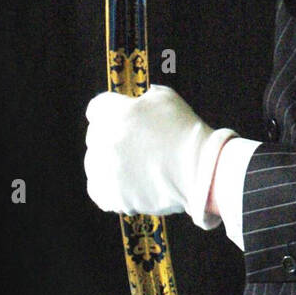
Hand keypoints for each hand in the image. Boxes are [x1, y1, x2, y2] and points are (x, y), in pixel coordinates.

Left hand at [84, 85, 235, 224]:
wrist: (201, 170)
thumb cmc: (186, 131)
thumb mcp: (165, 98)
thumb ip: (141, 97)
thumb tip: (135, 103)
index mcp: (113, 113)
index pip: (97, 108)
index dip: (112, 112)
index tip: (122, 119)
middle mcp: (104, 141)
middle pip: (95, 136)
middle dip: (112, 136)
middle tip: (136, 144)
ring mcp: (106, 171)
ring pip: (94, 164)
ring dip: (109, 163)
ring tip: (134, 166)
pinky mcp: (112, 197)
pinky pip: (98, 191)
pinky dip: (109, 188)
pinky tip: (126, 184)